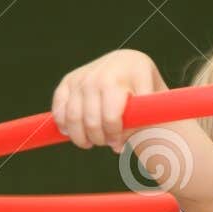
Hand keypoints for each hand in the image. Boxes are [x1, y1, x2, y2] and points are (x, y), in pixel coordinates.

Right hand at [51, 49, 167, 150]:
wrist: (126, 64)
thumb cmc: (143, 91)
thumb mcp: (153, 104)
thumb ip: (143, 124)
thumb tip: (117, 146)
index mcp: (124, 77)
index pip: (112, 117)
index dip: (114, 137)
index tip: (119, 144)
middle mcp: (100, 74)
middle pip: (92, 121)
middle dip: (99, 139)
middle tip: (106, 143)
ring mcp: (83, 76)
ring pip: (73, 118)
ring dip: (81, 138)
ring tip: (91, 142)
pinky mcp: (68, 81)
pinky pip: (59, 109)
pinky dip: (64, 125)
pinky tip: (72, 133)